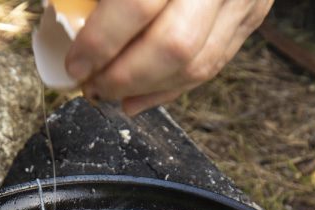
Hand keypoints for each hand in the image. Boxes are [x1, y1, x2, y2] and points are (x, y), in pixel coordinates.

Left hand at [65, 0, 273, 115]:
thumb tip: (60, 7)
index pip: (139, 5)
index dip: (101, 42)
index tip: (75, 63)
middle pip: (174, 46)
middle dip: (124, 77)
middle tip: (91, 86)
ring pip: (198, 64)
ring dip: (148, 90)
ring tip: (110, 93)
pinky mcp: (253, 12)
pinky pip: (214, 63)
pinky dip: (172, 86)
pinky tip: (138, 95)